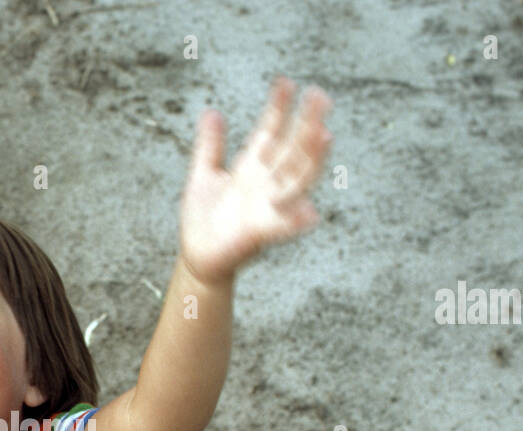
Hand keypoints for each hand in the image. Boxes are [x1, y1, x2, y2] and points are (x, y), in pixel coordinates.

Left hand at [179, 77, 332, 284]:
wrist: (198, 257)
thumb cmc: (203, 219)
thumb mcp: (203, 175)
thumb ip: (210, 145)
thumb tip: (212, 112)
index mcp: (252, 167)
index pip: (270, 131)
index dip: (278, 107)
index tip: (285, 82)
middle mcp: (265, 183)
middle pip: (292, 148)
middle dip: (306, 123)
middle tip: (319, 95)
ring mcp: (267, 207)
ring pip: (296, 178)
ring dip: (312, 159)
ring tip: (325, 135)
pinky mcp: (260, 233)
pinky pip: (283, 227)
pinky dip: (296, 221)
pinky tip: (311, 212)